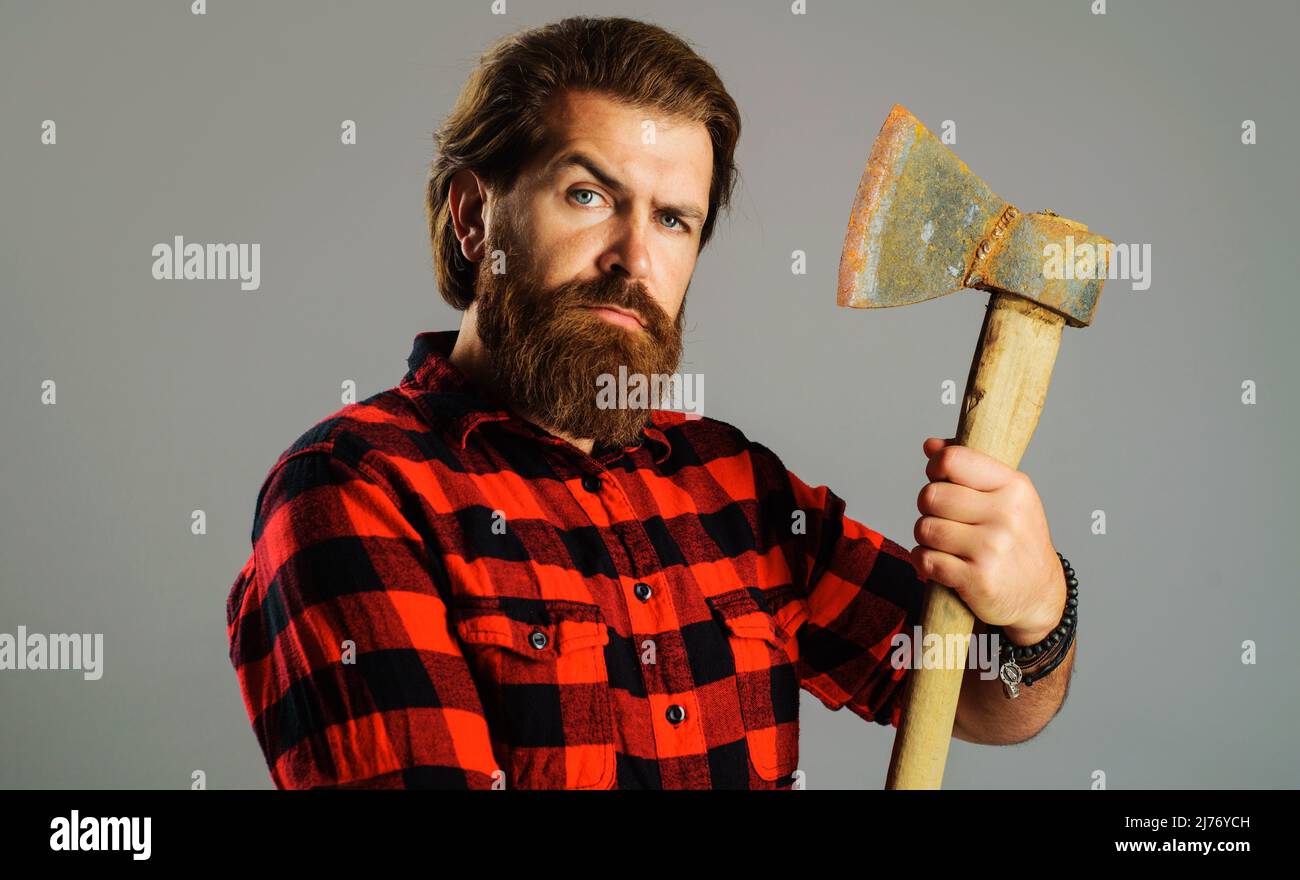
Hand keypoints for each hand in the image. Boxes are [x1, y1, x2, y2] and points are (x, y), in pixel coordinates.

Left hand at [911, 437, 1065, 644]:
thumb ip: (969, 466)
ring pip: (924, 529)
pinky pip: (925, 560)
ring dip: (926, 537)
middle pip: (931, 496)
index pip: (952, 460)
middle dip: (928, 508)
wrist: (1040, 594)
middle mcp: (1006, 515)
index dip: (935, 469)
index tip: (938, 479)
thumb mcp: (1007, 496)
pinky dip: (924, 562)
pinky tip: (941, 563)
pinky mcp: (978, 579)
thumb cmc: (1016, 538)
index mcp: (1014, 486)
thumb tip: (930, 445)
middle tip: (943, 518)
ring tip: (944, 543)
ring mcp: (993, 548)